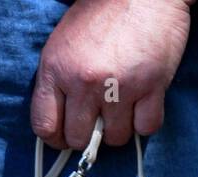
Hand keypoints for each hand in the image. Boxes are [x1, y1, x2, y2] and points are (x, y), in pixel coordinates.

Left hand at [30, 0, 193, 149]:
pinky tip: (142, 108)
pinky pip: (146, 127)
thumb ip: (55, 84)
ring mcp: (118, 86)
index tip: (64, 138)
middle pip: (79, 139)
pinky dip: (145, 124)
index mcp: (56, 71)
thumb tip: (57, 125)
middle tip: (96, 123)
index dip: (55, 139)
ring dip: (118, 130)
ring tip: (121, 110)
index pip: (45, 127)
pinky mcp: (152, 84)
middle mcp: (84, 82)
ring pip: (113, 139)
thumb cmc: (100, 17)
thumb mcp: (60, 46)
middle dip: (87, 136)